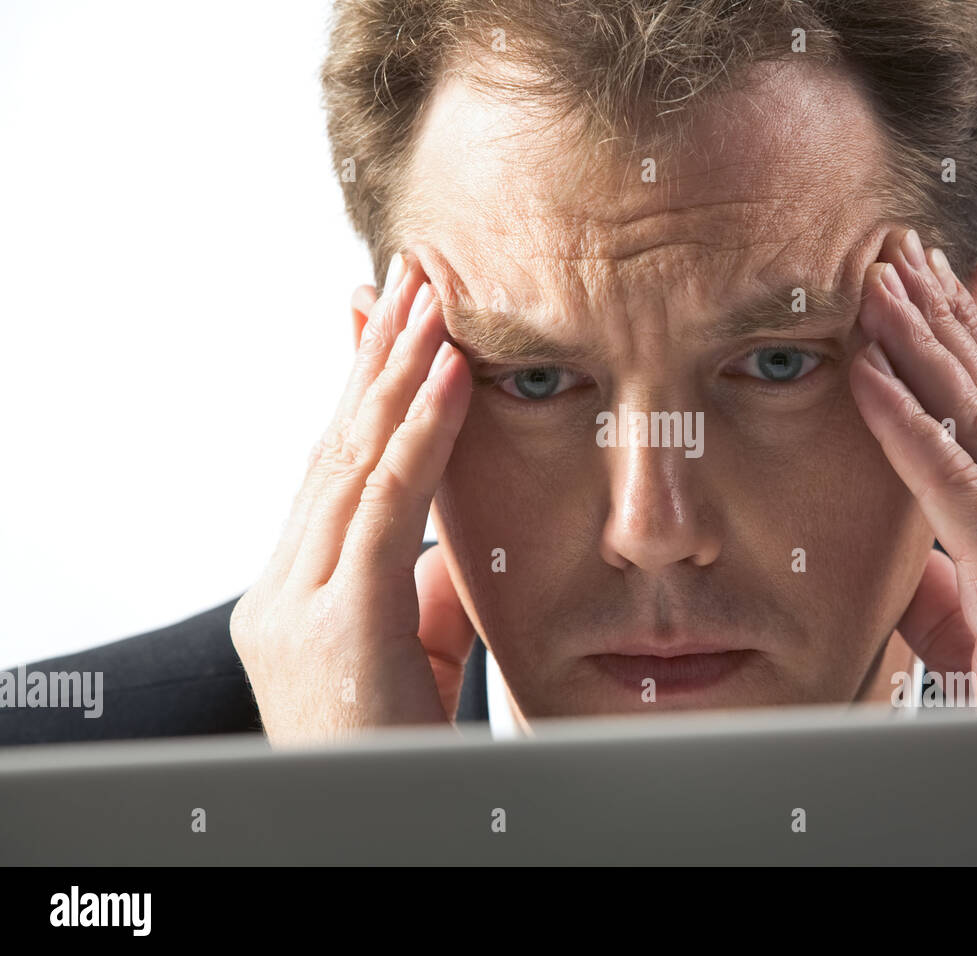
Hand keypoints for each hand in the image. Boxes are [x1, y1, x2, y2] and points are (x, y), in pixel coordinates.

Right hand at [231, 254, 474, 745]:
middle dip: (374, 359)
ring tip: (432, 297)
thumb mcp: (414, 659)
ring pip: (351, 461)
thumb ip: (418, 595)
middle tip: (407, 276)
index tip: (384, 324)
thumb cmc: (401, 755)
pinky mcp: (334, 625)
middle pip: (331, 449)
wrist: (386, 834)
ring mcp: (294, 607)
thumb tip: (442, 543)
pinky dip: (421, 432)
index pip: (326, 473)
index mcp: (290, 598)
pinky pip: (387, 506)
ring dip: (397, 372)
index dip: (358, 393)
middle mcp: (278, 592)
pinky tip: (450, 373)